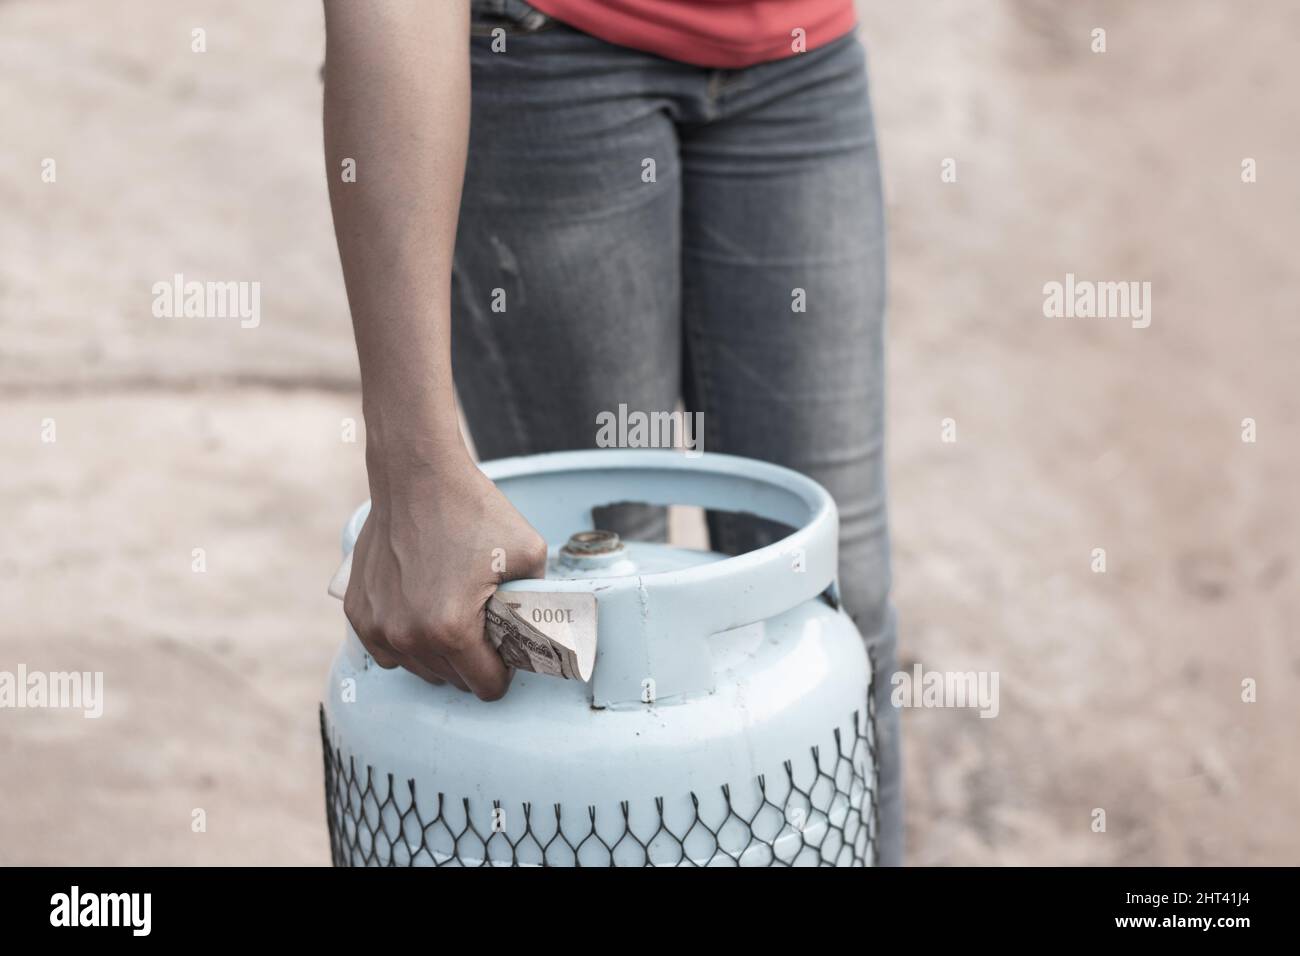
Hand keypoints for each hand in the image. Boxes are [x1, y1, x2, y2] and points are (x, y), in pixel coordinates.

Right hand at [343, 454, 547, 699]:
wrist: (416, 476)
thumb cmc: (471, 510)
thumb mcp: (531, 553)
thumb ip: (539, 600)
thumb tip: (544, 628)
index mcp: (451, 631)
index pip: (486, 688)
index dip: (504, 671)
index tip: (507, 649)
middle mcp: (408, 637)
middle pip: (453, 680)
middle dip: (473, 659)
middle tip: (483, 622)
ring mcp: (378, 627)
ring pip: (420, 668)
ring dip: (440, 653)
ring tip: (453, 611)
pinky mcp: (359, 613)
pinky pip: (389, 650)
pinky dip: (407, 639)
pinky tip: (422, 610)